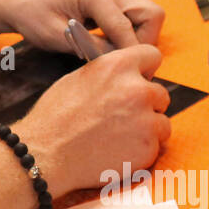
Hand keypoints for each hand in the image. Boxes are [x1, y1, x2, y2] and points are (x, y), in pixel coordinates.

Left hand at [0, 0, 165, 50]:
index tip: (128, 76)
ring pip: (146, 14)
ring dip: (139, 37)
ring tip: (116, 56)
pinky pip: (134, 15)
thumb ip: (91, 48)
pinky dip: (130, 32)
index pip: (128, 27)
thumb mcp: (57, 37)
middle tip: (126, 63)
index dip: (130, 54)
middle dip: (144, 41)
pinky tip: (110, 47)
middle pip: (151, 14)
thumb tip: (121, 63)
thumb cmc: (30, 15)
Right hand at [17, 44, 170, 197]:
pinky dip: (141, 150)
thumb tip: (124, 77)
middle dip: (146, 104)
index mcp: (117, 67)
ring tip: (119, 136)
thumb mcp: (78, 79)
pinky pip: (156, 147)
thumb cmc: (54, 118)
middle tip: (123, 116)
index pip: (152, 55)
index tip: (141, 78)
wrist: (47, 154)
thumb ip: (109, 75)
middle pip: (160, 93)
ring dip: (147, 129)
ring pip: (162, 122)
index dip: (145, 69)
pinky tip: (118, 151)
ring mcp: (145, 120)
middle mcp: (136, 90)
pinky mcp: (148, 148)